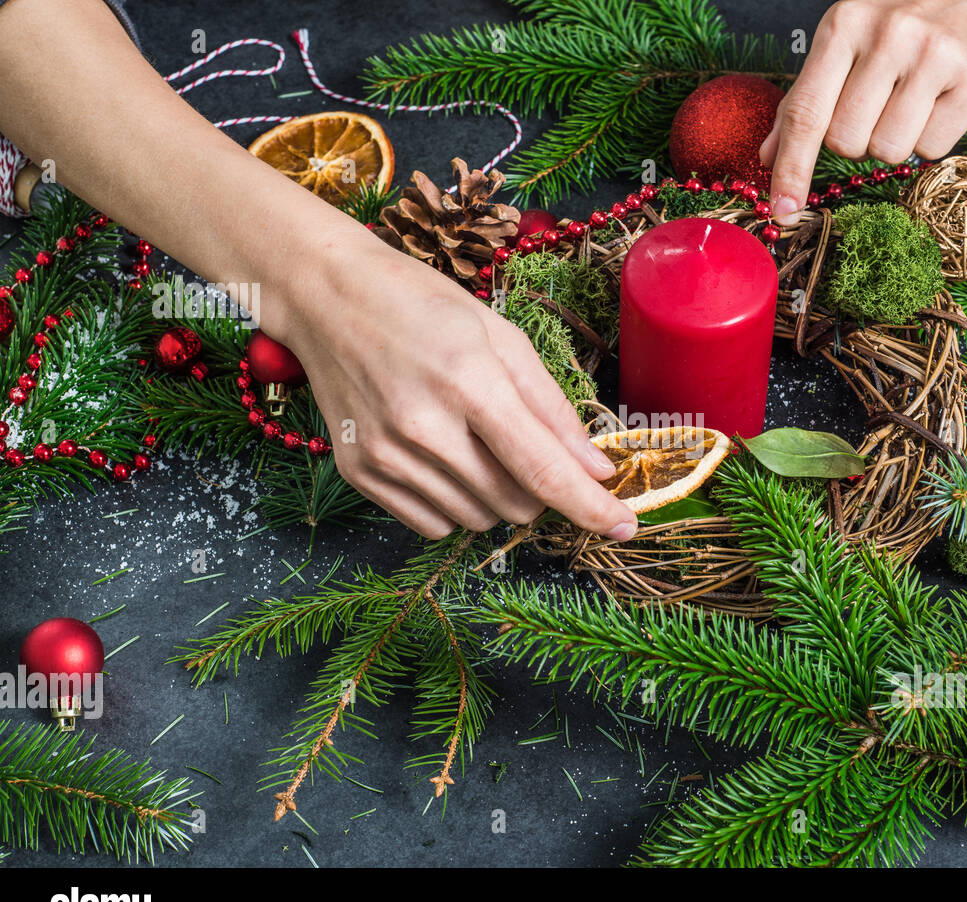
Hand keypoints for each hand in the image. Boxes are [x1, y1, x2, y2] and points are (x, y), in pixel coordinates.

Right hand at [263, 227, 637, 541]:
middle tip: (524, 447)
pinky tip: (442, 459)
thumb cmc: (422, 305)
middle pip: (516, 504)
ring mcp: (385, 454)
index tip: (626, 527)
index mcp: (470, 382)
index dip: (592, 507)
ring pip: (477, 520)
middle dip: (539, 490)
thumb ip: (551, 407)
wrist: (326, 296)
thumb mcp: (501, 336)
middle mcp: (423, 426)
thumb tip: (596, 469)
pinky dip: (454, 505)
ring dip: (496, 497)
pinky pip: (432, 525)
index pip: (544, 470)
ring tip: (474, 441)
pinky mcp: (358, 473)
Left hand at [760, 0, 966, 223]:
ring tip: (908, 102)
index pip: (807, 113)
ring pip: (889, 150)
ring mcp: (936, 54)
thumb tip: (769, 156)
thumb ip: (806, 97)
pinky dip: (929, 138)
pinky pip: (933, 149)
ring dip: (892, 142)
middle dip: (855, 141)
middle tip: (875, 107)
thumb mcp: (843, 40)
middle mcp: (890, 35)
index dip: (792, 168)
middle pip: (847, 142)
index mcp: (844, 25)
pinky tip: (938, 101)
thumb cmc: (898, 18)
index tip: (782, 210)